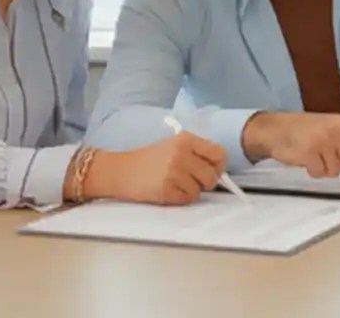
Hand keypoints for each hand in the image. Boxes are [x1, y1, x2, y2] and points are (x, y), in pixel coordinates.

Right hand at [85, 132, 226, 205]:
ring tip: (175, 183)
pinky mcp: (166, 190)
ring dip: (190, 190)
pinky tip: (168, 189)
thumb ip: (197, 152)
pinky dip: (180, 198)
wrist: (121, 171)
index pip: (219, 154)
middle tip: (191, 179)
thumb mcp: (174, 145)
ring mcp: (174, 172)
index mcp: (186, 139)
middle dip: (204, 181)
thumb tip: (219, 167)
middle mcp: (182, 154)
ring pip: (199, 190)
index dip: (218, 165)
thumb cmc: (149, 159)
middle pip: (212, 175)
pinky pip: (186, 199)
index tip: (212, 169)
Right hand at [242, 111, 339, 186]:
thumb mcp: (332, 128)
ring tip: (314, 154)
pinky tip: (306, 158)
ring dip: (324, 168)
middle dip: (338, 165)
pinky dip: (313, 171)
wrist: (277, 128)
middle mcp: (337, 131)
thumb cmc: (305, 130)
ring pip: (335, 171)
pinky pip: (319, 173)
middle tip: (324, 154)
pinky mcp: (309, 152)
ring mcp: (323, 141)